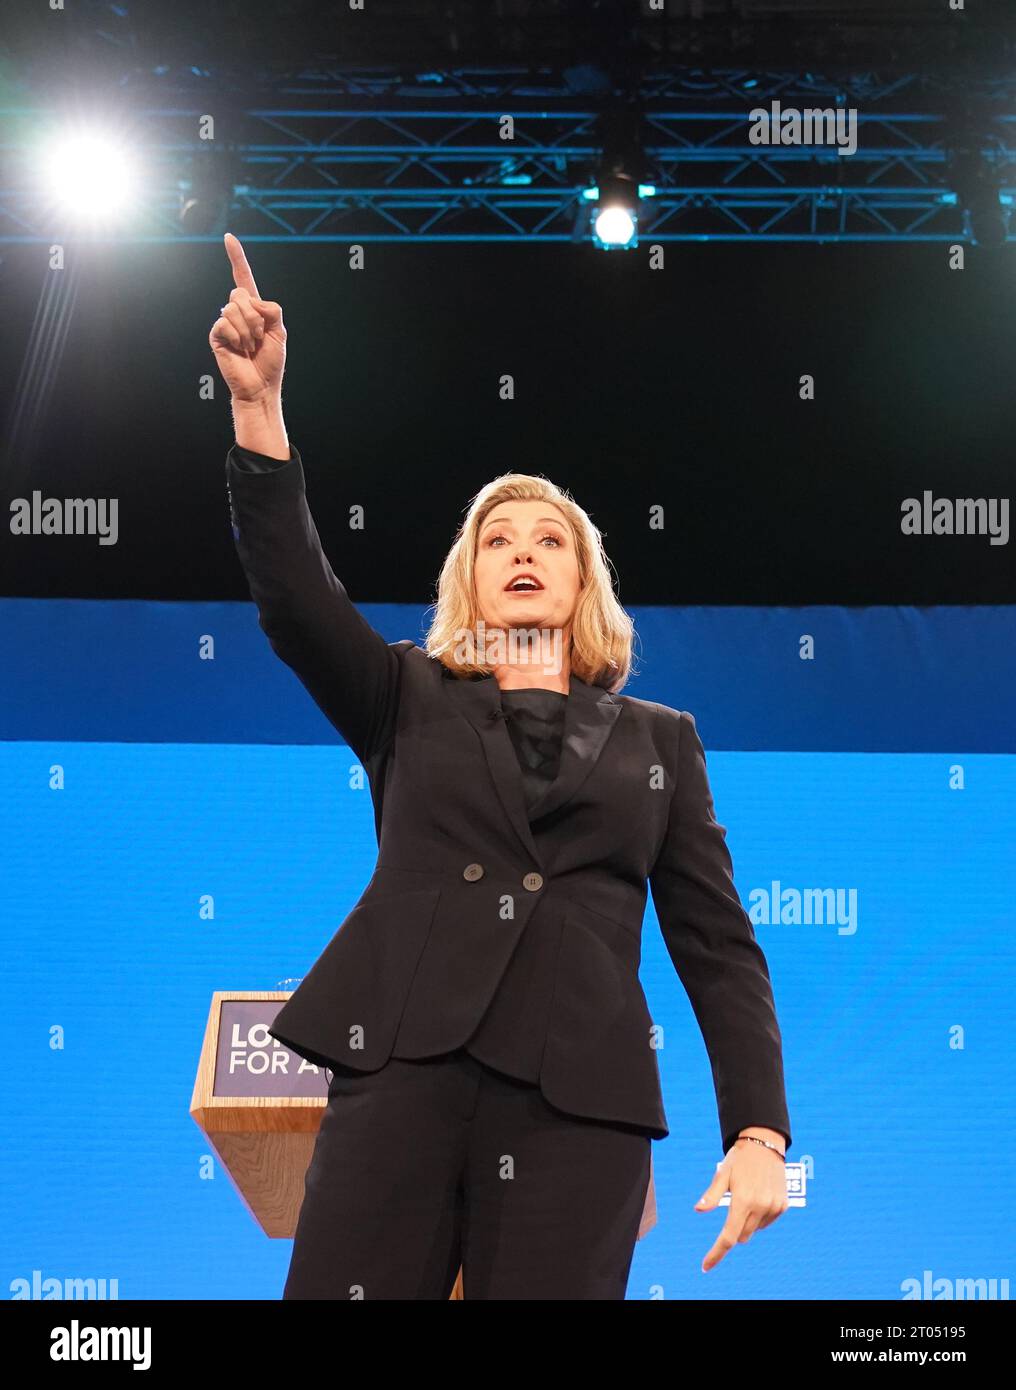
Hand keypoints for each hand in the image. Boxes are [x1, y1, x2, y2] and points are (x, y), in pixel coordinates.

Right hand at [208, 232, 286, 403]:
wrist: (261, 386)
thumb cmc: (270, 362)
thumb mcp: (280, 332)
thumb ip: (272, 311)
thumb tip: (254, 301)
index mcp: (253, 309)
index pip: (243, 278)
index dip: (237, 259)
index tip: (229, 238)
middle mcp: (237, 312)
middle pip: (240, 293)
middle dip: (255, 316)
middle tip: (258, 338)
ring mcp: (225, 322)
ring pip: (233, 308)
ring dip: (248, 329)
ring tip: (249, 346)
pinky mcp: (216, 335)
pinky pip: (225, 322)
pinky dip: (237, 336)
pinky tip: (239, 349)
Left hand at [695, 1138, 788, 1271]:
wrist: (765, 1143)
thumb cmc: (740, 1158)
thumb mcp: (723, 1174)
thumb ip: (712, 1195)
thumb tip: (698, 1209)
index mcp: (743, 1200)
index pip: (728, 1236)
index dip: (716, 1253)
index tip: (705, 1266)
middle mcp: (760, 1206)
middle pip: (742, 1235)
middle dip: (734, 1228)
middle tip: (733, 1204)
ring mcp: (773, 1207)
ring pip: (755, 1229)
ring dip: (748, 1221)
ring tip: (747, 1194)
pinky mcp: (782, 1206)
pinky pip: (767, 1221)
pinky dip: (760, 1216)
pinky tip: (759, 1195)